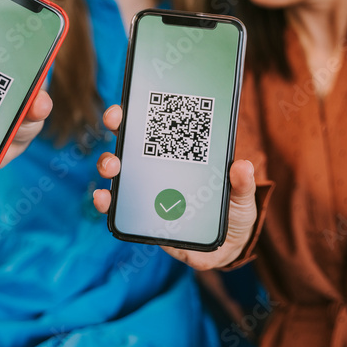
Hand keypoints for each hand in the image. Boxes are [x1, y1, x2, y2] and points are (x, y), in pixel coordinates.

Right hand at [91, 105, 257, 269]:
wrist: (226, 246)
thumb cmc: (232, 212)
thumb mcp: (242, 196)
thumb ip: (242, 184)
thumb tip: (242, 166)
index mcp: (183, 155)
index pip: (160, 125)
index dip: (142, 109)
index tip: (132, 100)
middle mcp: (160, 168)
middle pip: (133, 141)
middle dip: (118, 125)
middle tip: (116, 120)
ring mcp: (147, 191)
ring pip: (120, 171)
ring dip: (109, 164)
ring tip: (112, 166)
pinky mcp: (141, 217)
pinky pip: (118, 207)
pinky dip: (106, 201)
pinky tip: (103, 197)